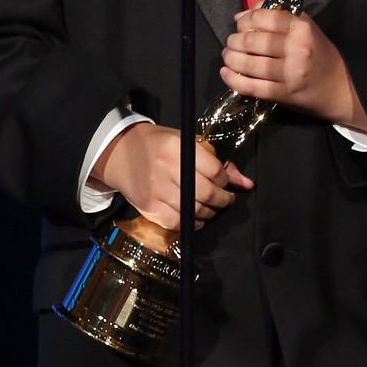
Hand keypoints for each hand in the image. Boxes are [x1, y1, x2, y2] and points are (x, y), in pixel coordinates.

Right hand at [90, 123, 252, 243]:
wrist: (119, 153)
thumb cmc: (157, 145)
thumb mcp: (186, 142)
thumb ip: (216, 161)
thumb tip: (247, 184)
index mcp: (178, 147)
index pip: (213, 170)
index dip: (225, 179)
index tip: (225, 182)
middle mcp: (166, 167)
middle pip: (206, 193)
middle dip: (223, 200)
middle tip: (226, 199)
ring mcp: (156, 189)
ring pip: (194, 210)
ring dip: (209, 213)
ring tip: (211, 207)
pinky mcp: (148, 207)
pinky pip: (177, 223)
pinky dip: (192, 223)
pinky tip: (196, 217)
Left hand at [220, 7, 366, 130]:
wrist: (339, 88)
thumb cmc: (320, 54)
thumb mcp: (306, 27)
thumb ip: (278, 16)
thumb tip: (242, 15)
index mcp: (301, 28)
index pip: (262, 17)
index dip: (244, 20)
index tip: (240, 24)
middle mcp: (296, 49)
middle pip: (251, 41)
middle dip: (234, 40)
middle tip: (231, 42)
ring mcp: (289, 73)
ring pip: (248, 64)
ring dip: (231, 58)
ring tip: (228, 55)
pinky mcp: (283, 94)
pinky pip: (252, 86)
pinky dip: (234, 80)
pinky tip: (226, 73)